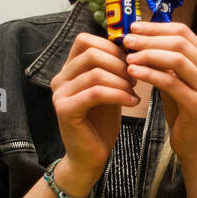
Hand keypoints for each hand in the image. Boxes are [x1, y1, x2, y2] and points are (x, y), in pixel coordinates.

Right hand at [50, 32, 136, 185]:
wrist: (90, 156)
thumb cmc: (101, 123)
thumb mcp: (110, 89)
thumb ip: (113, 70)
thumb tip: (133, 49)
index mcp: (69, 69)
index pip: (85, 41)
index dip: (111, 47)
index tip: (131, 62)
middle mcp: (60, 78)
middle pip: (91, 53)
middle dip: (120, 64)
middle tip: (136, 79)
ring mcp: (60, 94)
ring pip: (95, 73)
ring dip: (122, 81)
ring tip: (134, 92)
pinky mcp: (65, 110)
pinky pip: (95, 93)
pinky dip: (118, 94)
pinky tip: (132, 102)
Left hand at [123, 21, 196, 164]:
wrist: (195, 144)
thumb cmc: (182, 111)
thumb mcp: (174, 80)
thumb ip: (164, 61)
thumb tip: (139, 38)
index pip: (183, 32)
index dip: (157, 27)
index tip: (134, 28)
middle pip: (179, 42)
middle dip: (150, 39)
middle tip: (127, 40)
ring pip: (177, 59)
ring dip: (149, 54)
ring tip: (128, 56)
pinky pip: (171, 82)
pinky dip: (150, 74)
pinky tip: (134, 72)